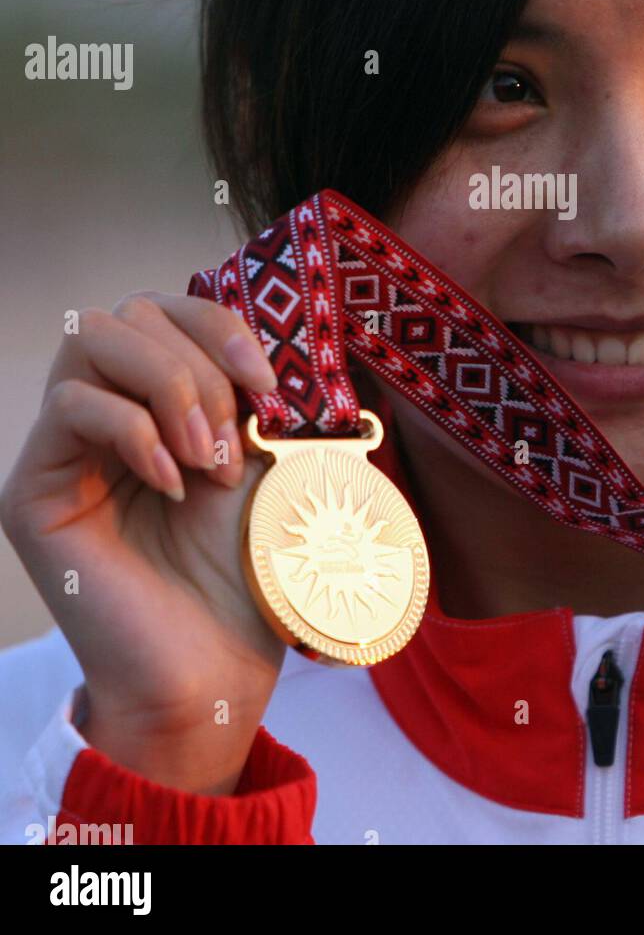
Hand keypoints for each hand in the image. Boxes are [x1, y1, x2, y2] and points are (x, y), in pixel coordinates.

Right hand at [0, 291, 285, 790]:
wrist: (215, 671)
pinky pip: (69, 407)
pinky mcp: (34, 490)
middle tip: (228, 446)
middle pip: (127, 314)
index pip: (166, 311)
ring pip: (90, 340)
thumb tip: (265, 341)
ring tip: (204, 460)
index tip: (269, 385)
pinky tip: (172, 484)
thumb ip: (249, 396)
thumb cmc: (246, 575)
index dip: (218, 327)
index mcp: (159, 405)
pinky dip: (134, 430)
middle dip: (197, 366)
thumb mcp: (264, 462)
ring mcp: (65, 451)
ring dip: (168, 388)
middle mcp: (105, 416)